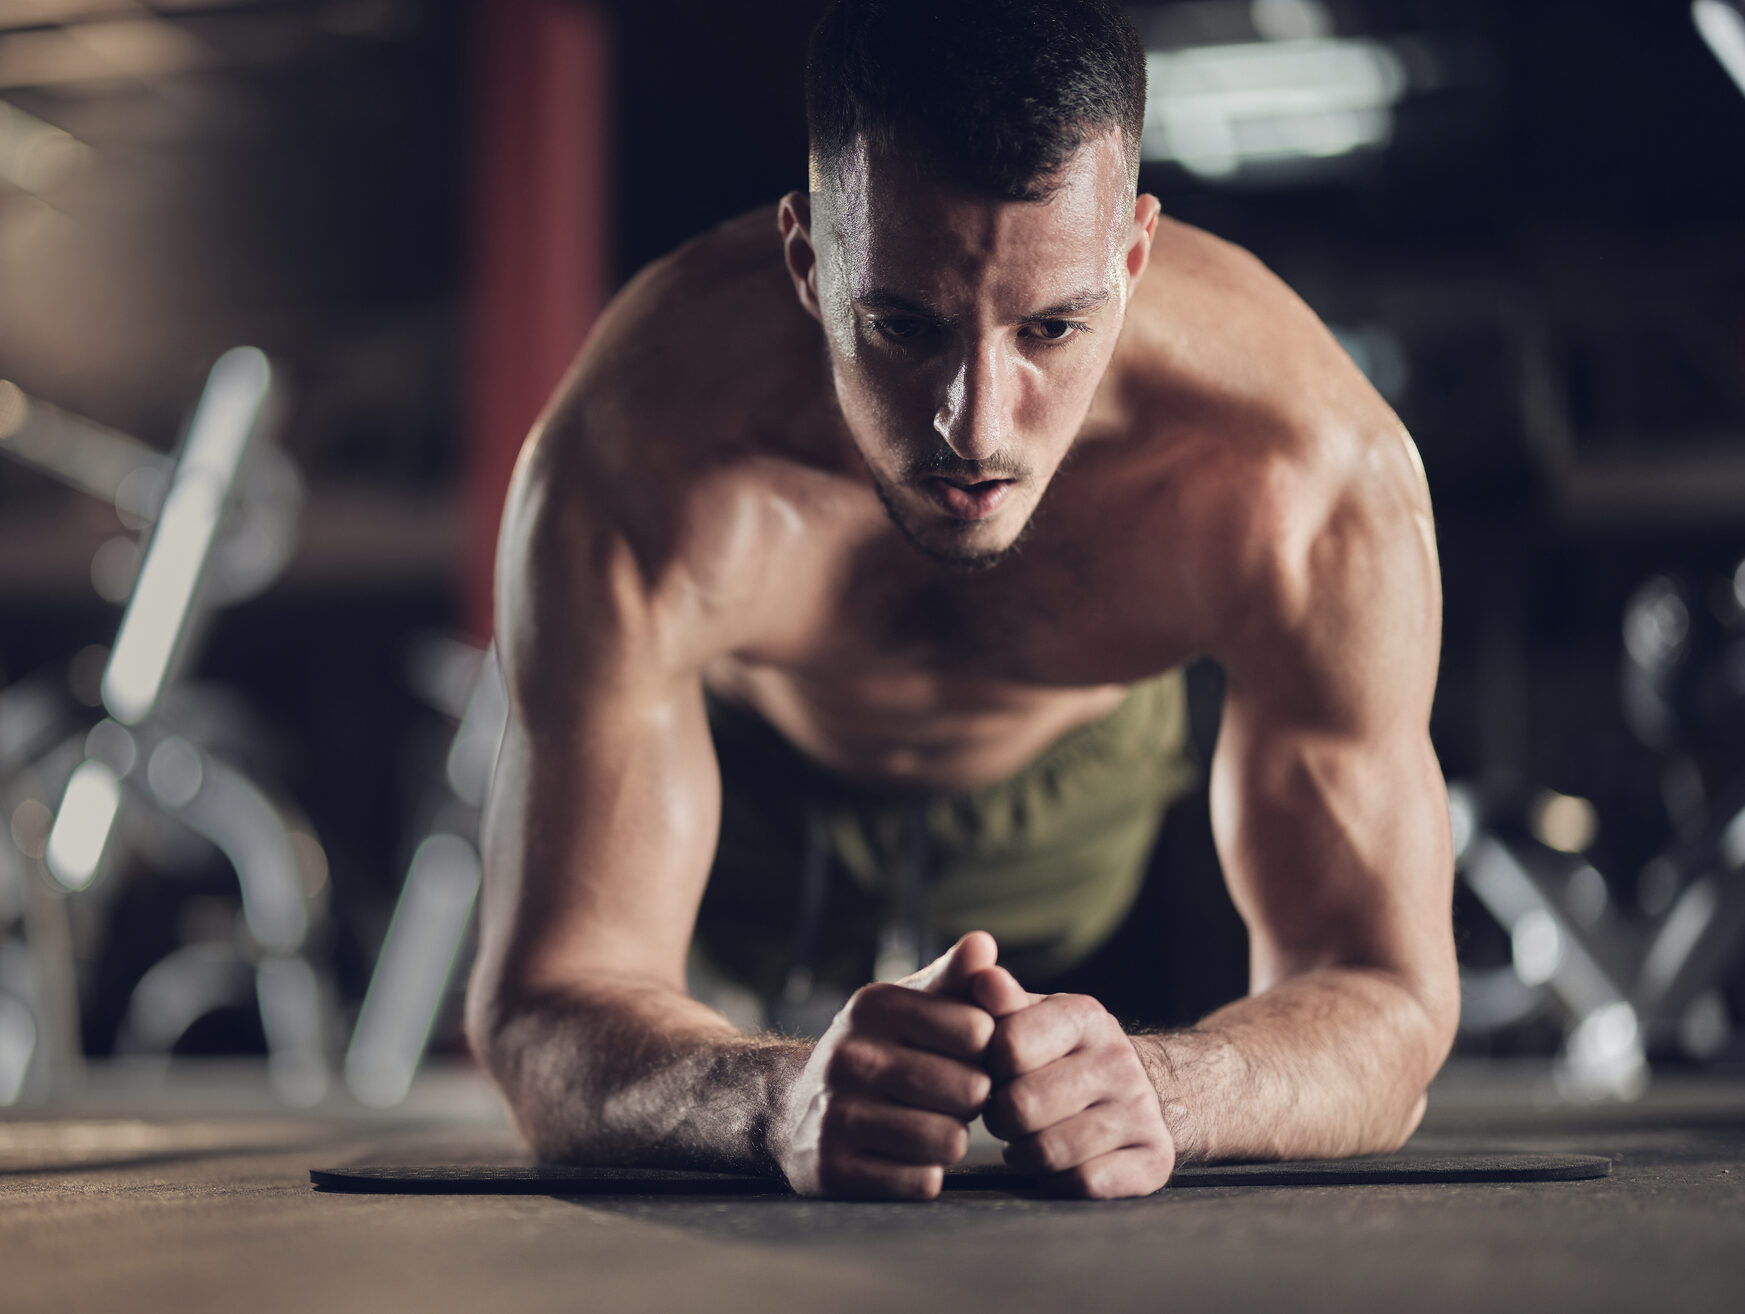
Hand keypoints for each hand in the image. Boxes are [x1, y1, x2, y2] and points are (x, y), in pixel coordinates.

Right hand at [773, 932, 998, 1198]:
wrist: (792, 1109)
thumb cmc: (877, 1050)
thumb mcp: (909, 1003)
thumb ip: (954, 976)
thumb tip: (983, 944)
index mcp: (873, 1005)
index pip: (978, 1029)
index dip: (987, 1049)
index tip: (970, 1054)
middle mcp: (849, 1055)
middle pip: (970, 1089)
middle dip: (972, 1098)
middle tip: (951, 1097)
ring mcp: (835, 1114)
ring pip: (949, 1140)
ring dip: (952, 1139)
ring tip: (931, 1126)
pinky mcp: (831, 1170)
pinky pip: (920, 1182)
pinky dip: (925, 1175)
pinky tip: (905, 1158)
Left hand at [970, 967, 1174, 1198]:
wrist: (1136, 1091)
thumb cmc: (1059, 1056)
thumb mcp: (1029, 1019)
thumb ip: (998, 1002)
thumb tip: (984, 978)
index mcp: (1084, 1015)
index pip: (1008, 1044)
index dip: (988, 1067)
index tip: (996, 1071)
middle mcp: (1119, 1059)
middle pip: (1021, 1107)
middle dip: (1000, 1118)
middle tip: (1006, 1115)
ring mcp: (1142, 1109)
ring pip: (1049, 1152)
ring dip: (1024, 1155)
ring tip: (1028, 1139)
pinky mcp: (1155, 1158)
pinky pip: (1084, 1184)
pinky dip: (1059, 1182)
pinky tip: (1060, 1165)